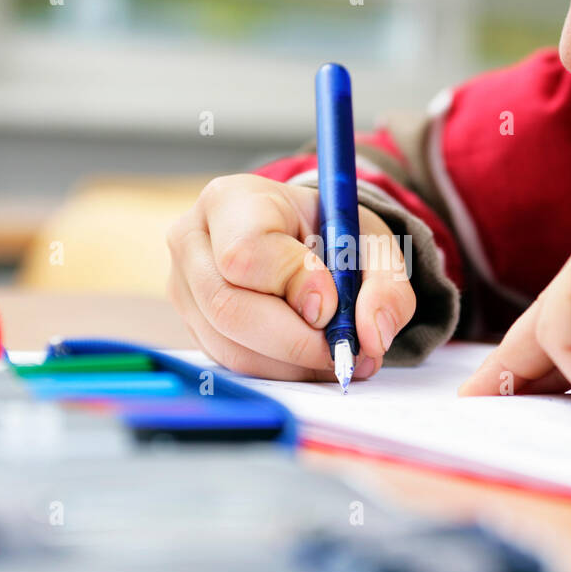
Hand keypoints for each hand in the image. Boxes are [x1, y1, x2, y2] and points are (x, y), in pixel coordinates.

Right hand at [166, 173, 415, 381]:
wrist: (306, 240)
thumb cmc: (332, 234)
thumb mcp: (372, 245)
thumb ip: (386, 285)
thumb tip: (371, 336)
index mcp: (230, 200)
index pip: (246, 253)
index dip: (292, 285)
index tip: (331, 302)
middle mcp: (192, 242)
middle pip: (228, 307)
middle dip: (295, 340)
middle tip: (342, 349)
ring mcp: (184, 288)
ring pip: (231, 345)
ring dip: (293, 364)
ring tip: (336, 353)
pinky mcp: (193, 326)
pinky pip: (232, 363)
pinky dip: (280, 371)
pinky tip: (311, 359)